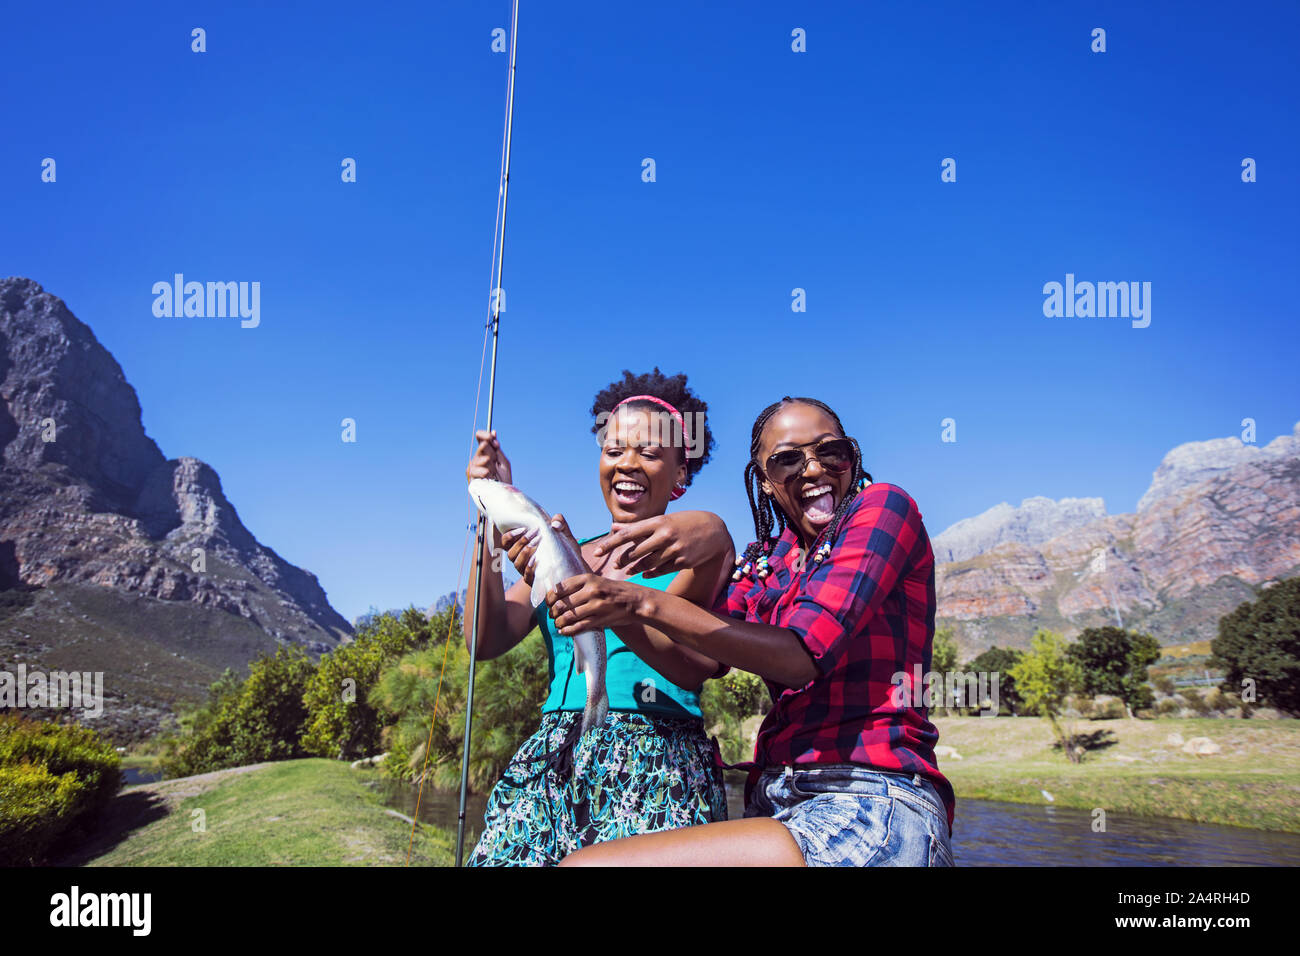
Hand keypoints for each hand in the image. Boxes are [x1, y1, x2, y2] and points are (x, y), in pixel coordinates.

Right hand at [466, 430, 512, 483]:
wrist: (503, 494)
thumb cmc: (504, 479)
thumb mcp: (504, 462)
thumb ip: (497, 449)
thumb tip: (493, 433)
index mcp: (486, 453)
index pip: (480, 438)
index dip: (484, 435)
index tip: (492, 436)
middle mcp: (478, 459)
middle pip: (480, 447)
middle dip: (488, 449)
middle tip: (495, 454)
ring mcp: (474, 468)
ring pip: (477, 458)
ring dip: (485, 461)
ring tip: (491, 465)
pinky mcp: (472, 478)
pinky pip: (474, 471)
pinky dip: (481, 471)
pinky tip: (487, 473)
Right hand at [499, 513, 577, 586]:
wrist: (577, 570)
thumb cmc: (567, 551)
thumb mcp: (565, 535)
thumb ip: (561, 524)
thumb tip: (555, 521)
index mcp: (524, 548)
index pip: (506, 543)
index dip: (508, 536)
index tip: (521, 528)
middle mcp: (522, 560)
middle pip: (510, 553)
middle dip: (519, 541)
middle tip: (533, 533)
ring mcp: (527, 571)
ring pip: (516, 563)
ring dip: (524, 552)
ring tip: (535, 543)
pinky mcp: (535, 581)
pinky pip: (526, 576)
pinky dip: (529, 567)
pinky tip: (536, 559)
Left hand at [546, 573, 643, 634]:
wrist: (636, 601)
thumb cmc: (615, 590)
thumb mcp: (598, 580)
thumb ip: (581, 584)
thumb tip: (558, 591)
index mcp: (588, 578)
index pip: (561, 587)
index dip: (550, 597)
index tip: (548, 602)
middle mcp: (591, 591)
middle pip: (563, 603)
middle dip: (553, 612)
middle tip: (552, 615)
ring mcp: (596, 606)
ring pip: (569, 616)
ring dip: (559, 622)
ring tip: (557, 624)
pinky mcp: (601, 619)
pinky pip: (579, 627)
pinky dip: (568, 631)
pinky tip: (564, 631)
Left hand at [591, 511, 729, 577]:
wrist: (714, 531)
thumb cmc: (684, 523)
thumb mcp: (663, 520)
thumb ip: (638, 526)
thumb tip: (613, 528)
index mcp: (658, 522)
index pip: (628, 533)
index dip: (610, 543)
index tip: (597, 551)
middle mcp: (664, 535)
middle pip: (636, 551)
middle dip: (623, 559)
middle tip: (615, 565)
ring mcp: (674, 550)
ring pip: (647, 563)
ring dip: (635, 568)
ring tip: (628, 571)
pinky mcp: (682, 562)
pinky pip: (660, 570)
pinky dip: (650, 573)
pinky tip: (644, 574)